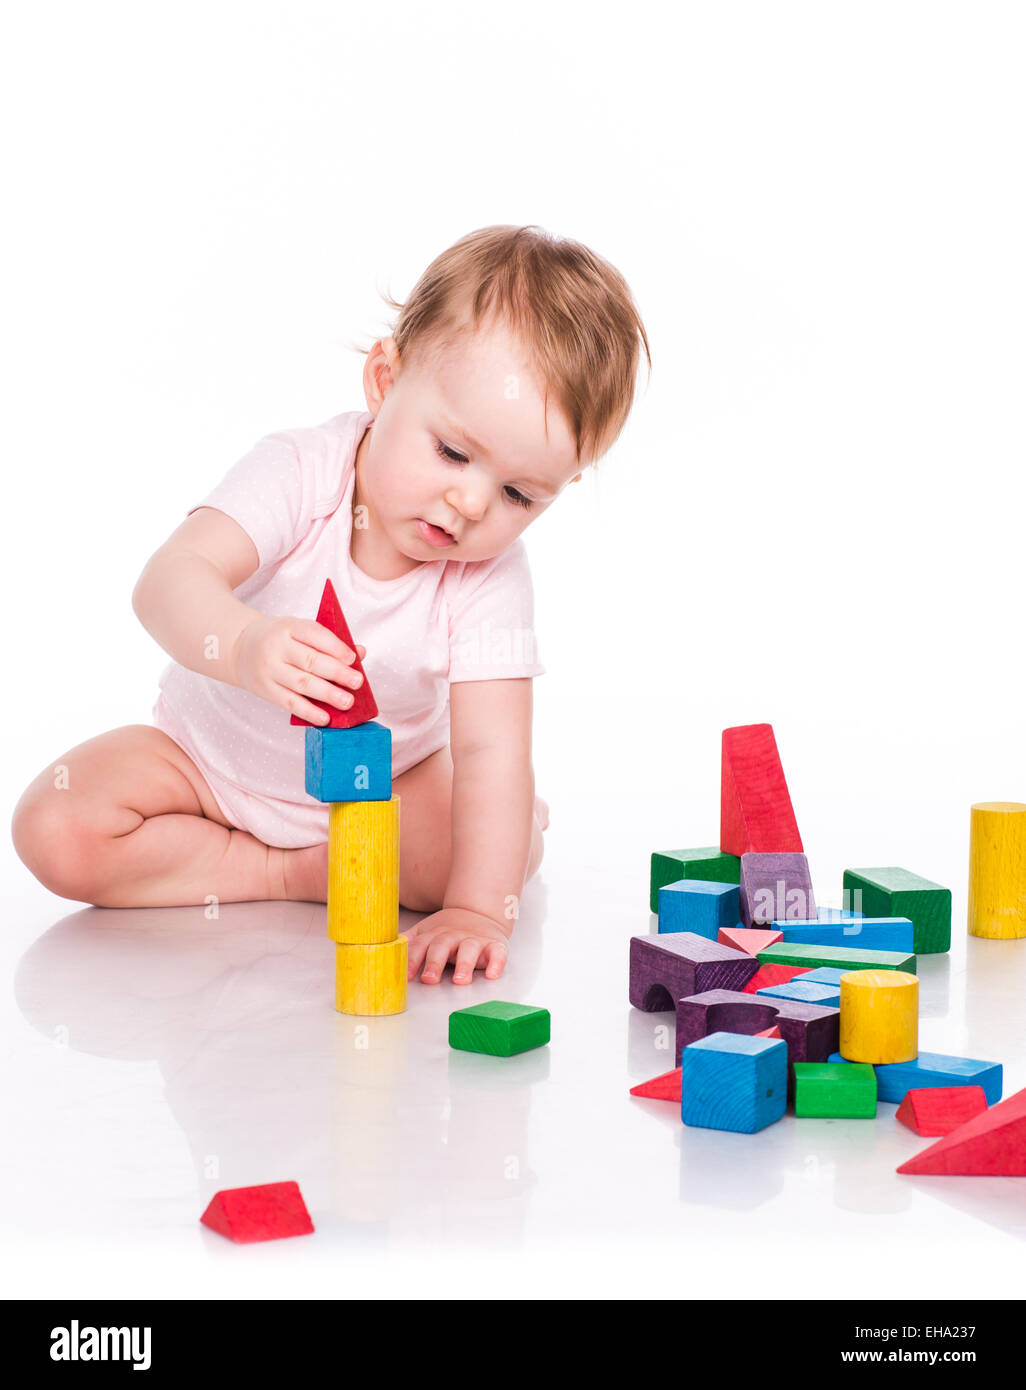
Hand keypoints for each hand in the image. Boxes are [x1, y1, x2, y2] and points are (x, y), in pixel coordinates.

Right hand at [230, 614, 365, 722]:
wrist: (240, 649)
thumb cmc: (280, 639)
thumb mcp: (299, 631)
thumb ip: (329, 641)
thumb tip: (360, 653)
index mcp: (288, 626)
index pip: (315, 635)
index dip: (335, 647)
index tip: (352, 658)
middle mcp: (277, 647)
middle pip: (311, 661)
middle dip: (337, 673)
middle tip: (357, 682)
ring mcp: (269, 670)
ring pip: (301, 683)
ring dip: (327, 694)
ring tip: (347, 702)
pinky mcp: (265, 690)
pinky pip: (289, 703)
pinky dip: (309, 711)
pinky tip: (326, 718)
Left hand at [403, 907, 510, 984]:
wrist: (478, 913)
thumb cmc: (447, 931)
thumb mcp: (425, 933)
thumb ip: (407, 944)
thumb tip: (377, 952)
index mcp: (433, 935)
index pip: (419, 946)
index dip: (412, 960)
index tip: (405, 976)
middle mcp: (452, 936)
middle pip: (442, 947)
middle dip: (434, 963)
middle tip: (428, 979)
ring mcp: (474, 940)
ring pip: (469, 950)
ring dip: (464, 965)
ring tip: (459, 981)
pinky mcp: (495, 945)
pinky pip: (497, 954)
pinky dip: (496, 963)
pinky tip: (492, 974)